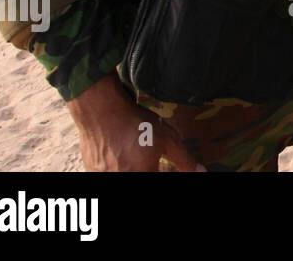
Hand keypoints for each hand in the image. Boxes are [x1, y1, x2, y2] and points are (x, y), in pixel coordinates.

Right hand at [67, 74, 200, 171]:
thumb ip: (184, 160)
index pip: (160, 181)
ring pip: (126, 175)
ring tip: (134, 154)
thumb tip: (201, 172)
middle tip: (150, 159)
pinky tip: (121, 155)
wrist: (102, 112)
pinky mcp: (91, 171)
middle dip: (150, 168)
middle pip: (142, 175)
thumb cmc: (135, 124)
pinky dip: (118, 167)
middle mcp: (122, 178)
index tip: (162, 165)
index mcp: (142, 174)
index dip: (163, 171)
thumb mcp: (167, 139)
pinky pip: (109, 173)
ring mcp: (104, 177)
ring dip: (134, 167)